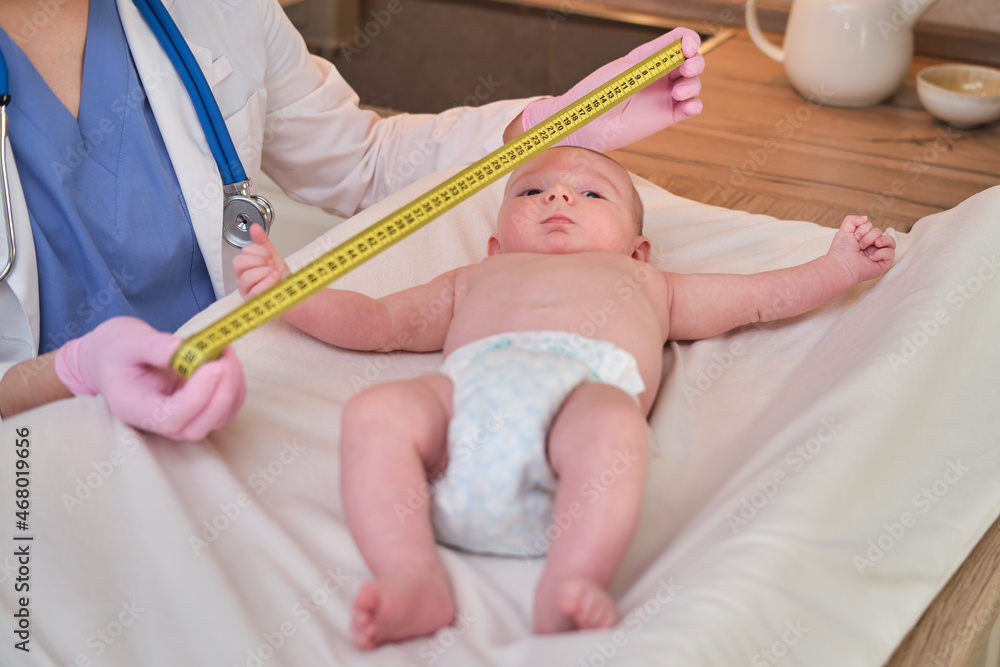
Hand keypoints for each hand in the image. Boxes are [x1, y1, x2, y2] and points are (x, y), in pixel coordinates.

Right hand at [54, 317, 245, 440]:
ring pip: (218, 419)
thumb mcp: (130, 340)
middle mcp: (158, 423)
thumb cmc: (120, 350)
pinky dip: (236, 385)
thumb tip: (190, 349)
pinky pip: (228, 408)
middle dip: (221, 395)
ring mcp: (182, 420)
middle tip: (225, 357)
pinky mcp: (200, 411)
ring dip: (232, 387)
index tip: (214, 366)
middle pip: (196, 428)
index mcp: (133, 408)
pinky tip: (228, 359)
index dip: (197, 397)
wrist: (118, 357)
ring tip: (225, 351)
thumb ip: (157, 346)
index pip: (170, 418)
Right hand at [233, 224, 290, 298]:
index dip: (258, 250)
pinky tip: (276, 278)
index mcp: (246, 267)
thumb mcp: (273, 257)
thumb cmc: (282, 278)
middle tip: (270, 264)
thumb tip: (255, 227)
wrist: (293, 293)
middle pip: (238, 263)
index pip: (243, 252)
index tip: (269, 256)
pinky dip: (268, 282)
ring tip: (275, 273)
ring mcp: (247, 291)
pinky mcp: (254, 302)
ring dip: (264, 272)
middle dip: (258, 260)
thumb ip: (263, 242)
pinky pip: (255, 291)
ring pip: (246, 277)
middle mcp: (244, 279)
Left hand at [520, 27, 704, 150]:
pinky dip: (694, 105)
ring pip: (694, 84)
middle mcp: (660, 74)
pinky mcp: (667, 115)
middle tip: (687, 69)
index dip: (689, 40)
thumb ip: (654, 63)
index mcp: (649, 56)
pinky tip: (688, 106)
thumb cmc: (599, 92)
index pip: (678, 40)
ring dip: (693, 85)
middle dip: (696, 62)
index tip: (688, 47)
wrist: (587, 122)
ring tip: (678, 92)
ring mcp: (665, 95)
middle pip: (692, 60)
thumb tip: (681, 57)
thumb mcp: (627, 70)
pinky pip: (691, 108)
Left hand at [827, 215, 895, 282]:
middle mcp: (872, 246)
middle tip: (859, 245)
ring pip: (890, 241)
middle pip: (879, 232)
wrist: (841, 265)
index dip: (864, 228)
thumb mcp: (844, 230)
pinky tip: (871, 258)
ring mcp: (879, 254)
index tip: (854, 237)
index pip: (871, 226)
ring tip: (872, 245)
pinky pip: (891, 253)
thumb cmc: (841, 250)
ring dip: (880, 241)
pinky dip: (881, 253)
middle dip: (869, 237)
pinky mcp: (883, 263)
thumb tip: (865, 217)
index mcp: (864, 238)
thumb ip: (852, 219)